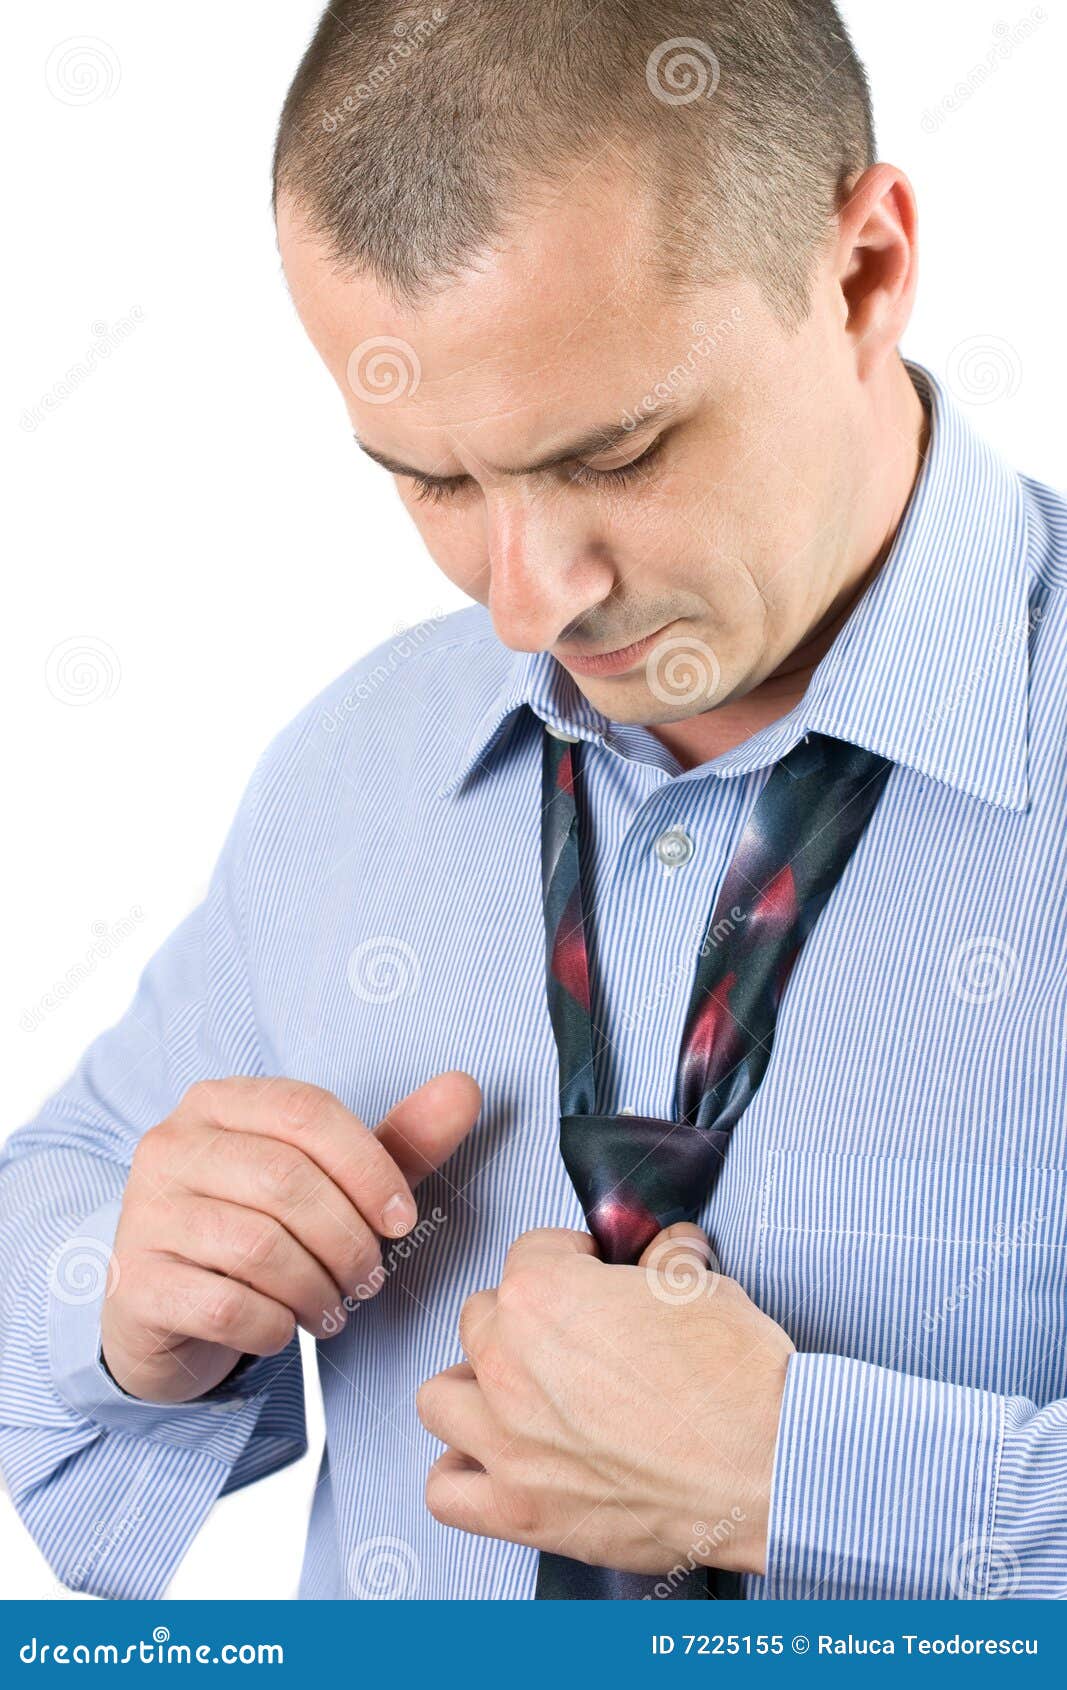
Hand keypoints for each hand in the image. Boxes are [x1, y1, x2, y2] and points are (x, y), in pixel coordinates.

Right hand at [101, 1070, 480, 1403]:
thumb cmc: (259, 1231)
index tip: (403, 1220)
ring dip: (318, 1288)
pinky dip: (275, 1326)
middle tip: (370, 1279)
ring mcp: (146, 1215)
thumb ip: (397, 1142)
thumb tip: (466, 1087)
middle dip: (349, 1240)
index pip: (305, 1112)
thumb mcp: (330, 1182)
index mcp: (218, 1102)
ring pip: (260, 1247)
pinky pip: (229, 1306)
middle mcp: (171, 1146)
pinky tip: (284, 1329)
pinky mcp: (135, 1286)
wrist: (163, 1309)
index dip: (368, 1166)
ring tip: (334, 1307)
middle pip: (287, 1181)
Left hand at [417, 1223, 792, 1578]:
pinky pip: (445, 1491)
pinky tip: (495, 1463)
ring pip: (442, 1398)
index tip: (589, 1277)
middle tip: (565, 1340)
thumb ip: (665, 1259)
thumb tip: (666, 1251)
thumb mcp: (700, 1286)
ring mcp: (509, 1441)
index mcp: (543, 1295)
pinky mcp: (521, 1510)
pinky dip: (461, 1476)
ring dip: (474, 1391)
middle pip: (480, 1320)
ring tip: (517, 1395)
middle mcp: (510, 1365)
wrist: (770, 1467)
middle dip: (520, 1323)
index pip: (529, 1253)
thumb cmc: (738, 1382)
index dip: (568, 1260)